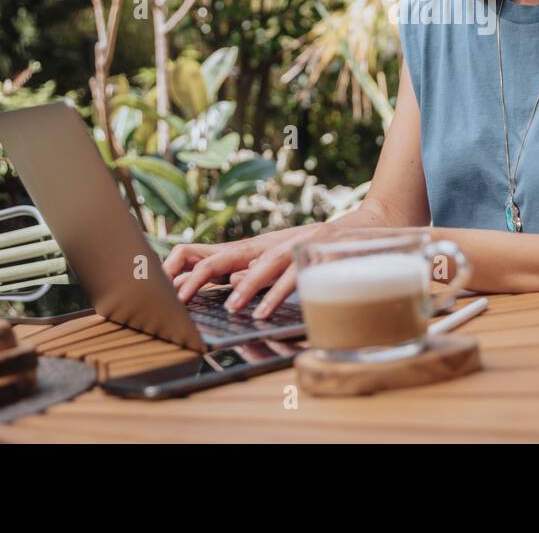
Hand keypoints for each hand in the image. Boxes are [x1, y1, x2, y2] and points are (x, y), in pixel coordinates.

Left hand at [162, 220, 335, 317]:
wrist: (370, 227)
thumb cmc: (320, 250)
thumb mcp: (285, 262)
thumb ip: (258, 273)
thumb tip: (230, 284)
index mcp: (261, 246)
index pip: (217, 255)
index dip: (190, 270)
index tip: (169, 291)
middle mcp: (275, 242)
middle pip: (231, 254)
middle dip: (201, 273)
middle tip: (180, 296)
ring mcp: (299, 244)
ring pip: (267, 262)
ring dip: (247, 285)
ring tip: (231, 307)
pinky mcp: (321, 251)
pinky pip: (296, 274)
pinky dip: (278, 292)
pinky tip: (265, 310)